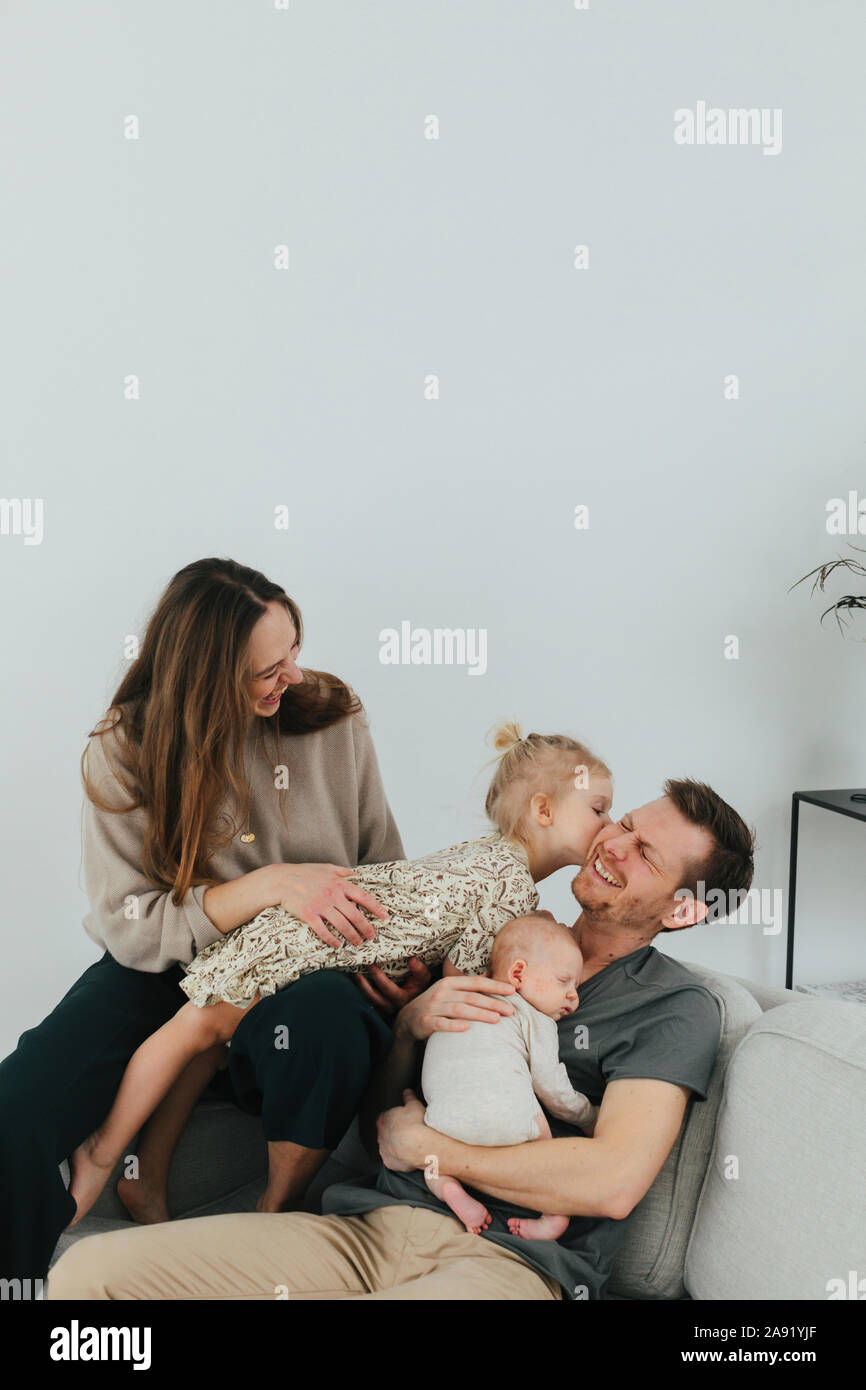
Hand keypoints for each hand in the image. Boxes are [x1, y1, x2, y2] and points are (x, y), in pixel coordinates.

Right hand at [269, 863, 387, 949]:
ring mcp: (320, 905)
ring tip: (359, 943)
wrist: (281, 880)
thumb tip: (358, 875)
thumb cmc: (305, 873)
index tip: (385, 917)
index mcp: (339, 883)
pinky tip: (338, 945)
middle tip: (372, 937)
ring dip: (352, 936)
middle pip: (355, 915)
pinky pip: (323, 931)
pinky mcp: (308, 915)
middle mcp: (332, 895)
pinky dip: (332, 939)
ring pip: (342, 925)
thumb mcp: (327, 868)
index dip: (375, 907)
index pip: (363, 896)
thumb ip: (343, 872)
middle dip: (366, 928)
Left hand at [355, 957, 432, 1015]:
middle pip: (374, 998)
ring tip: (355, 976)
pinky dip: (361, 993)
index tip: (371, 965)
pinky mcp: (378, 1010)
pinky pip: (367, 1003)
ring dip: (361, 989)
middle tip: (357, 972)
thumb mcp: (423, 979)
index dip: (378, 977)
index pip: (388, 989)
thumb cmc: (418, 986)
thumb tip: (412, 960)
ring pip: (369, 1002)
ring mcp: (384, 1010)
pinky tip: (357, 983)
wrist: (415, 999)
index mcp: (402, 998)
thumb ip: (419, 970)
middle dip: (364, 985)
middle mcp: (392, 1006)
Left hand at [377, 1089, 428, 1171]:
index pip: (384, 1117)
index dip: (393, 1119)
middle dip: (393, 1132)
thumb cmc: (416, 1124)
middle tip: (405, 1133)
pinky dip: (397, 1158)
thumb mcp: (414, 1105)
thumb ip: (409, 1097)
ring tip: (407, 1145)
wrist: (419, 1145)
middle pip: (384, 1132)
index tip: (400, 1121)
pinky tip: (406, 1156)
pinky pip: (391, 1159)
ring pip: (386, 1146)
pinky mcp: (389, 1162)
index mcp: (384, 1118)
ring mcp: (383, 1149)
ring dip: (394, 1145)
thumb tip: (407, 1092)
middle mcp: (380, 1134)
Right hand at [394, 972, 515, 1042]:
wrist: (408, 1019)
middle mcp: (442, 992)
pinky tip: (466, 1029)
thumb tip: (490, 975)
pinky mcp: (426, 1021)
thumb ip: (468, 985)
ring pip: (460, 1009)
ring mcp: (434, 1006)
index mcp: (450, 982)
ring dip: (479, 1014)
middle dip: (493, 1003)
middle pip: (472, 997)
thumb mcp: (450, 991)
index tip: (513, 991)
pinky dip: (454, 1025)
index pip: (477, 982)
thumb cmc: (436, 1005)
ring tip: (497, 1020)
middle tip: (511, 1011)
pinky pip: (441, 1023)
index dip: (495, 986)